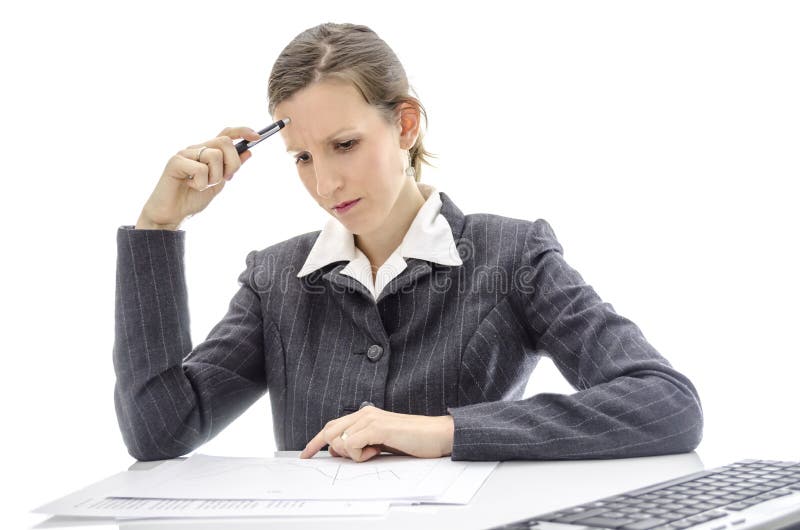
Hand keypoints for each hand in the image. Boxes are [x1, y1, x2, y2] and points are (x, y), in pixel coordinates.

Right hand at [136, 126, 261, 228]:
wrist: (172, 215)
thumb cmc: (191, 199)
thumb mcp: (218, 183)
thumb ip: (230, 168)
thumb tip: (249, 152)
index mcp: (206, 152)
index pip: (226, 134)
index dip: (242, 131)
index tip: (257, 137)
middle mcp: (196, 149)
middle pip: (225, 142)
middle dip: (232, 164)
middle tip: (224, 180)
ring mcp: (185, 153)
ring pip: (214, 156)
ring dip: (214, 178)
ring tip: (200, 186)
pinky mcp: (175, 162)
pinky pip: (200, 168)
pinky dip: (200, 184)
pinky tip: (189, 187)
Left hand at [299, 406, 454, 462]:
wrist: (437, 435)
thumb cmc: (413, 440)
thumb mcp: (381, 443)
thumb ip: (361, 443)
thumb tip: (338, 452)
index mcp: (365, 416)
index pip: (332, 426)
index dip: (316, 441)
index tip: (305, 454)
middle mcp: (365, 413)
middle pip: (330, 431)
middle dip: (334, 450)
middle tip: (357, 457)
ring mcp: (370, 418)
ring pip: (339, 440)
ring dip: (353, 454)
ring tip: (375, 452)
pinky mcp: (377, 427)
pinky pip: (351, 444)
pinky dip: (360, 454)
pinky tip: (377, 451)